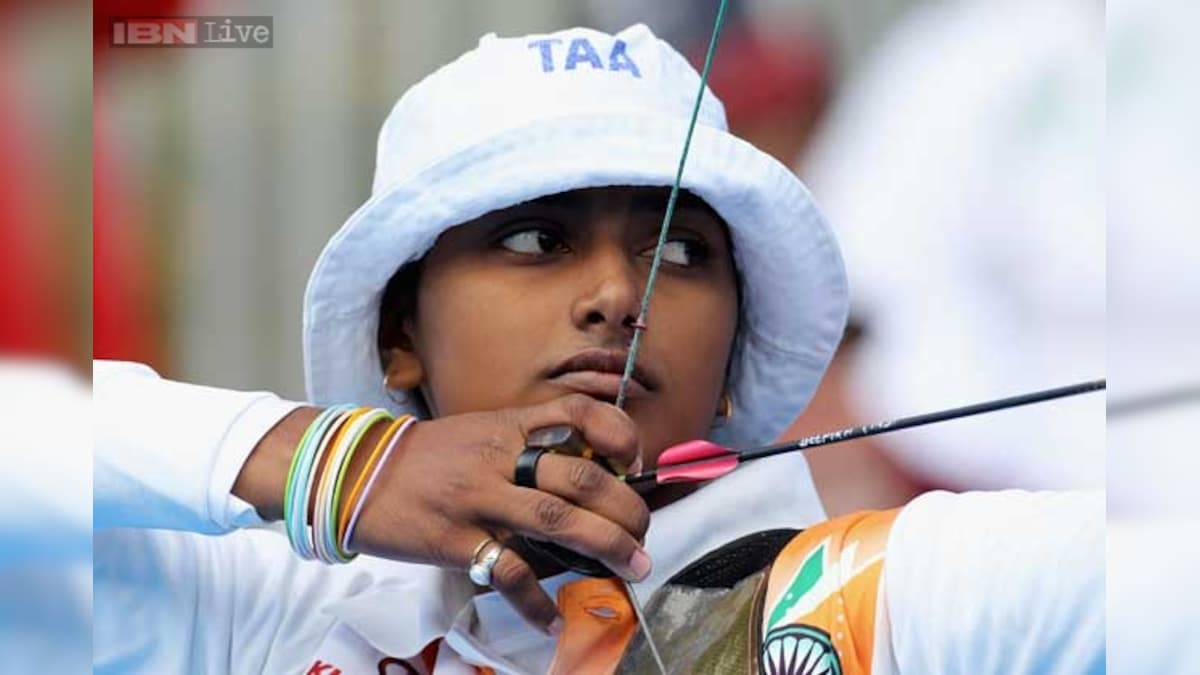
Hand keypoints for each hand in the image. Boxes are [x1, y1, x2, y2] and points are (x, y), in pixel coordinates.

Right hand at [236, 394, 650, 633]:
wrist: (353, 475)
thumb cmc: (423, 458)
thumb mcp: (477, 435)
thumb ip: (524, 447)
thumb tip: (583, 471)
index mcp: (506, 426)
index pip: (577, 412)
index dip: (618, 434)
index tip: (635, 462)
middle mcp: (498, 457)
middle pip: (581, 475)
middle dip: (625, 507)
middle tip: (644, 533)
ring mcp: (478, 499)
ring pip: (557, 519)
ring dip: (606, 546)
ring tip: (634, 567)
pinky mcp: (457, 541)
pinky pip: (509, 571)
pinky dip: (537, 600)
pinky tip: (553, 619)